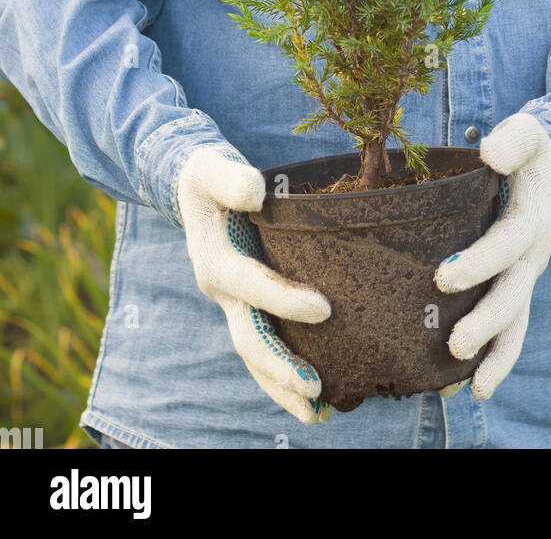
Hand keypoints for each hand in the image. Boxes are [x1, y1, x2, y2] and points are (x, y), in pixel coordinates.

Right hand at [177, 144, 332, 425]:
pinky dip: (282, 377)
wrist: (194, 191)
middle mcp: (222, 291)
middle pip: (249, 338)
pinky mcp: (247, 308)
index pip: (251, 286)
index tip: (325, 308)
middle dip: (280, 366)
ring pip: (255, 354)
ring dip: (281, 386)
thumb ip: (231, 177)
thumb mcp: (211, 166)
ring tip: (317, 414)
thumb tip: (255, 192)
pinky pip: (263, 347)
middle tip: (315, 389)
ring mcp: (233, 305)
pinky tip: (315, 400)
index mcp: (215, 261)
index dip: (284, 298)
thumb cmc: (209, 177)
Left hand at [434, 112, 550, 399]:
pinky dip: (494, 360)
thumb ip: (512, 140)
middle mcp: (534, 253)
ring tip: (470, 387)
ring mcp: (527, 276)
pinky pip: (511, 330)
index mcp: (532, 215)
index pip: (507, 242)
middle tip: (454, 344)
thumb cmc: (526, 150)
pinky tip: (467, 387)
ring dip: (495, 355)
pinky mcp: (517, 288)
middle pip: (514, 294)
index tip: (444, 275)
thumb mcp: (526, 133)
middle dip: (486, 321)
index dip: (479, 261)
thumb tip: (489, 152)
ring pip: (518, 323)